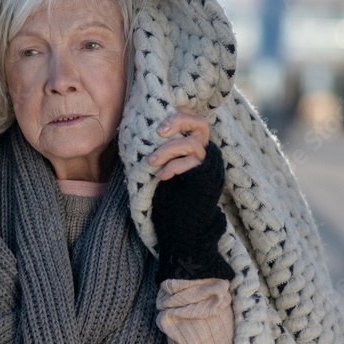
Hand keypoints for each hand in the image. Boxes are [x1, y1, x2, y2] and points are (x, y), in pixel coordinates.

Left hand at [148, 109, 232, 283]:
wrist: (181, 230)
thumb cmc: (167, 201)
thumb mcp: (159, 169)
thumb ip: (157, 150)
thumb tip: (135, 129)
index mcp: (195, 148)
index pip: (193, 119)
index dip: (178, 113)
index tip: (157, 120)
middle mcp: (206, 154)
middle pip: (200, 123)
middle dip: (178, 121)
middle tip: (158, 131)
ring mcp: (208, 167)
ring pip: (192, 143)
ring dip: (167, 150)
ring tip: (151, 162)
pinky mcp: (207, 179)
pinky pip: (193, 162)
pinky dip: (174, 166)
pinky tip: (162, 176)